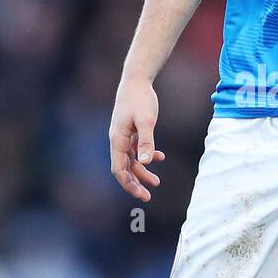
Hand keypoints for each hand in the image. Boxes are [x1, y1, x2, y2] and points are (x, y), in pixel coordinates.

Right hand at [109, 73, 164, 201]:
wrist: (136, 80)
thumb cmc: (140, 99)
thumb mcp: (146, 120)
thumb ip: (146, 142)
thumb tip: (146, 163)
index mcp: (117, 140)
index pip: (119, 169)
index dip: (128, 184)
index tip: (141, 194)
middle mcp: (117, 140)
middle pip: (123, 168)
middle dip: (134, 183)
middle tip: (147, 197)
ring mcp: (123, 137)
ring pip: (131, 161)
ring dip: (142, 172)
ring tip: (156, 182)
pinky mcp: (130, 131)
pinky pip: (136, 150)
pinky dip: (146, 156)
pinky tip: (160, 158)